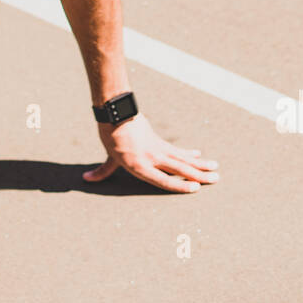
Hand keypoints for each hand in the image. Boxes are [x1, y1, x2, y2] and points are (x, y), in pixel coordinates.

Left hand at [83, 113, 218, 192]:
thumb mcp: (108, 157)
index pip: (164, 179)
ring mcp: (158, 149)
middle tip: (216, 179)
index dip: (180, 185)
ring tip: (215, 168)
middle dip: (199, 175)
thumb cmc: (111, 137)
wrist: (117, 114)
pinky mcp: (160, 141)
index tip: (195, 188)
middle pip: (180, 169)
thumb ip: (102, 171)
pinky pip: (177, 150)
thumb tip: (86, 180)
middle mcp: (153, 159)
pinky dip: (189, 153)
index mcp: (140, 167)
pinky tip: (199, 155)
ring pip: (183, 159)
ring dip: (200, 164)